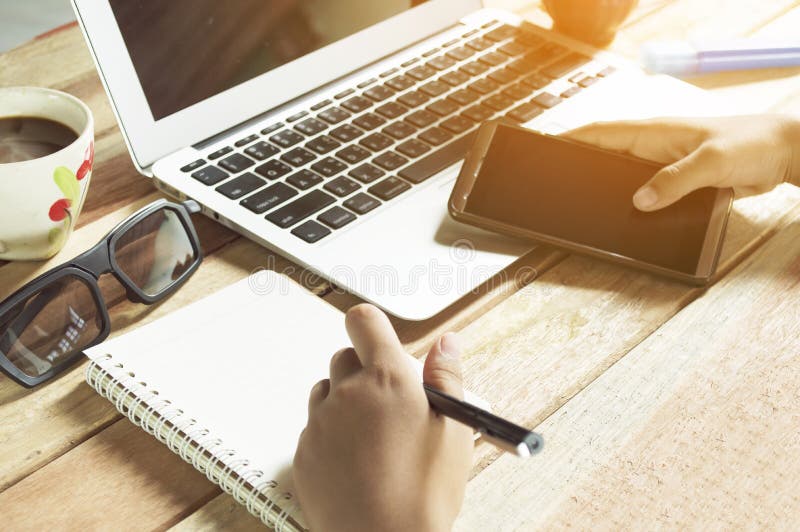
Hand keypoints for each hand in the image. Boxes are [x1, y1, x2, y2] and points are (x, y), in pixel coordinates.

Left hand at [293, 304, 472, 531]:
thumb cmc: (424, 492)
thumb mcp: (453, 430)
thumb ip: (447, 377)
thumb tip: (446, 343)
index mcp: (387, 380)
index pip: (364, 322)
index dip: (370, 324)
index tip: (377, 335)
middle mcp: (347, 394)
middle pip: (344, 357)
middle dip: (364, 368)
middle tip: (389, 401)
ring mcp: (320, 424)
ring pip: (326, 391)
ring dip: (344, 400)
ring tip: (373, 434)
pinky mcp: (304, 453)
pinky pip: (314, 427)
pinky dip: (331, 434)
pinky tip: (356, 461)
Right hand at [564, 115, 799, 210]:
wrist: (783, 152)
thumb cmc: (752, 143)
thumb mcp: (712, 161)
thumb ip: (675, 180)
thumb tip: (640, 201)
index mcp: (653, 132)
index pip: (601, 132)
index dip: (571, 139)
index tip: (547, 147)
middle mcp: (653, 147)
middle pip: (605, 156)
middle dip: (580, 166)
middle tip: (557, 183)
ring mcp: (663, 164)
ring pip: (623, 176)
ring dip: (606, 187)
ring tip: (584, 203)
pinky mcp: (676, 180)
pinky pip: (646, 191)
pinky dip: (632, 201)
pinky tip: (626, 215)